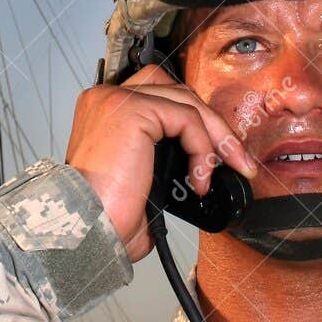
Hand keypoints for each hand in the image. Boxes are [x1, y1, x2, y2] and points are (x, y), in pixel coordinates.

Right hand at [64, 64, 257, 262]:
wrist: (84, 231)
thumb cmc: (102, 217)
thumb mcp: (140, 182)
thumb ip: (164, 163)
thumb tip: (199, 173)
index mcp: (104, 113)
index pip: (160, 97)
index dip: (194, 121)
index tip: (219, 154)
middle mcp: (106, 100)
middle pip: (176, 91)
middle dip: (212, 124)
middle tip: (237, 159)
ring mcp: (117, 101)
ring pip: (186, 101)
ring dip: (216, 134)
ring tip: (230, 167)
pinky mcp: (132, 111)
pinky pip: (186, 118)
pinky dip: (202, 148)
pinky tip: (199, 179)